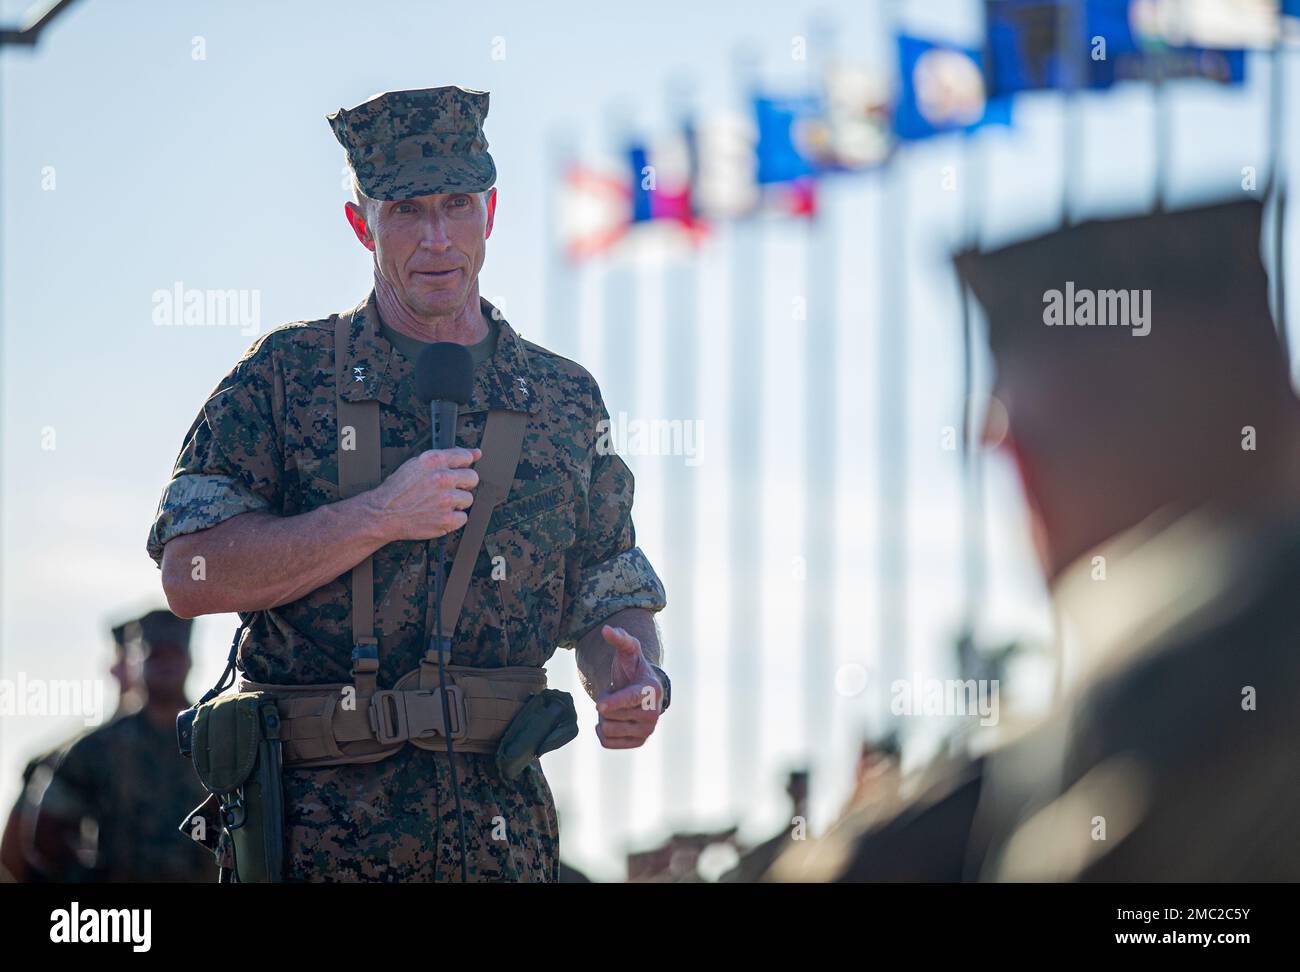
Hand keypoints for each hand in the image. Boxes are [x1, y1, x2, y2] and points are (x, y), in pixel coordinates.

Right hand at [367, 447, 481, 541]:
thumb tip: (475, 453)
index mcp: (434, 461)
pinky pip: (463, 518)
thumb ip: (446, 458)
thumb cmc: (397, 490)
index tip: (463, 468)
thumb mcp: (416, 464)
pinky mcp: (447, 519)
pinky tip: (439, 515)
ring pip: (468, 499)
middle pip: (472, 478)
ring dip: (457, 502)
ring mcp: (446, 500)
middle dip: (463, 483)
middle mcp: (442, 478)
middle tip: (449, 489)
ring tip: (439, 503)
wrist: (383, 514)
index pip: (465, 457)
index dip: (465, 463)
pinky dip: (453, 519)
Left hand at [594, 625, 663, 748]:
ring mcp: (647, 730)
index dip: (614, 702)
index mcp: (652, 690)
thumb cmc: (633, 669)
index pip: (630, 699)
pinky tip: (612, 720)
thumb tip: (606, 630)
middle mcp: (653, 714)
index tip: (600, 706)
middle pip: (611, 715)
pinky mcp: (638, 742)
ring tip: (616, 706)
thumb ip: (620, 639)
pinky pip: (607, 743)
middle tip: (616, 694)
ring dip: (604, 717)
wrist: (643, 692)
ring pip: (607, 730)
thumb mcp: (629, 651)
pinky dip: (602, 731)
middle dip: (605, 702)